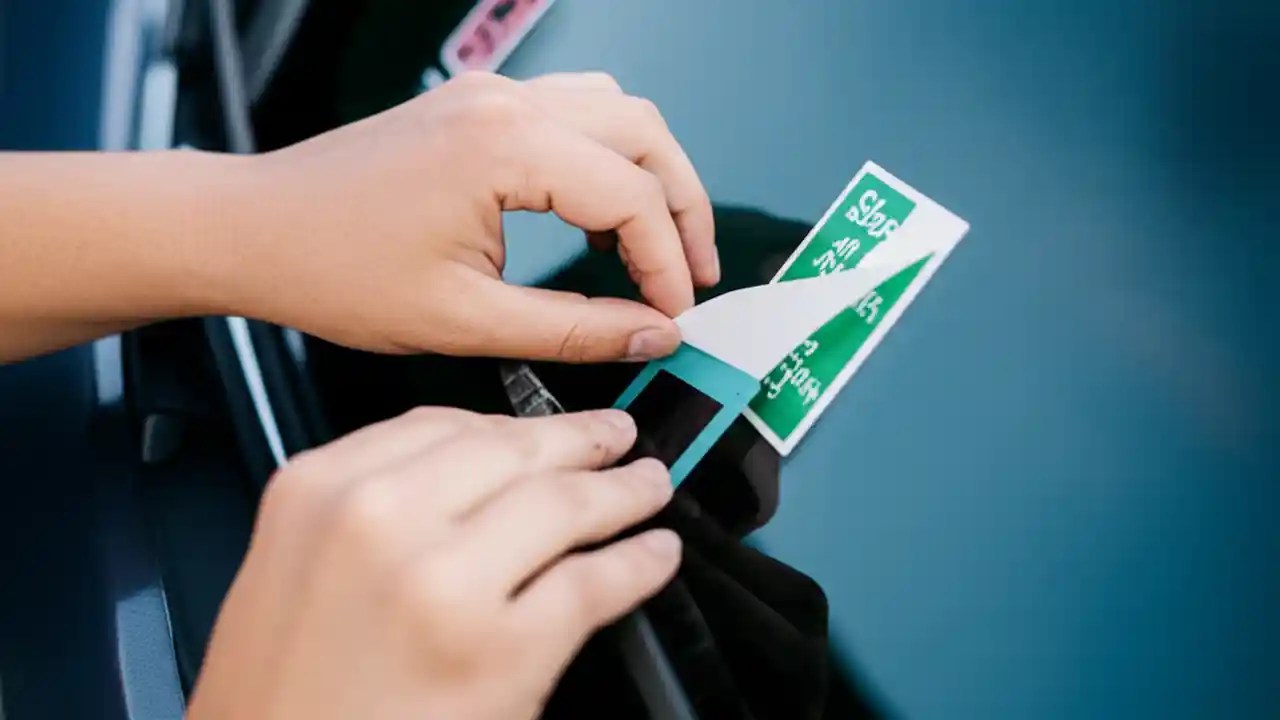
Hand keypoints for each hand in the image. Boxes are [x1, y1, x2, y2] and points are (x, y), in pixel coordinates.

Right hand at [187, 407, 680, 719]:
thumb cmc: (279, 696)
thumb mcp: (293, 569)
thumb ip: (367, 507)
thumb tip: (472, 476)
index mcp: (320, 489)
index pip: (441, 423)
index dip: (512, 423)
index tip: (545, 426)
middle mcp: (380, 519)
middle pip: (514, 451)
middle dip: (581, 439)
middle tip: (616, 436)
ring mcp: (445, 581)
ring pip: (566, 505)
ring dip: (624, 491)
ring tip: (648, 487)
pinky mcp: (503, 650)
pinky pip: (595, 584)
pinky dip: (639, 564)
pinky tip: (654, 555)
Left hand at [228, 71, 716, 361]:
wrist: (251, 230)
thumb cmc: (332, 269)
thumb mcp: (464, 321)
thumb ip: (574, 329)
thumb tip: (652, 335)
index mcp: (504, 147)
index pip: (632, 196)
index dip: (669, 263)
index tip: (675, 316)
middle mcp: (505, 102)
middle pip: (645, 135)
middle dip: (682, 209)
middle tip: (690, 278)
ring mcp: (488, 94)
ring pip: (616, 113)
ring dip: (649, 176)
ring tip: (656, 248)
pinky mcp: (474, 105)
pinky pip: (573, 112)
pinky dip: (605, 158)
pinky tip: (599, 214)